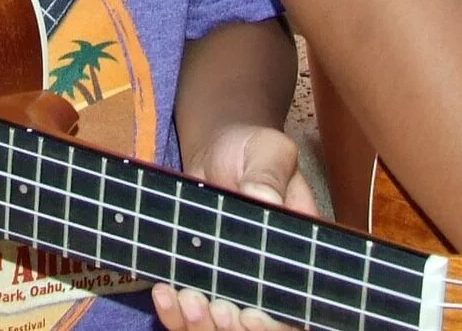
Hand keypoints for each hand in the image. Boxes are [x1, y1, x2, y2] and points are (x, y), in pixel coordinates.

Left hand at [152, 125, 317, 330]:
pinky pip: (190, 312)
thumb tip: (265, 199)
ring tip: (188, 300)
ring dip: (202, 325)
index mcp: (297, 254)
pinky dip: (175, 314)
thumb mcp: (267, 151)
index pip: (296, 305)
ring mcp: (233, 282)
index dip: (276, 323)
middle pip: (259, 326)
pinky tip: (164, 294)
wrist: (216, 148)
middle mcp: (269, 278)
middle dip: (236, 329)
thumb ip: (269, 174)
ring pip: (222, 327)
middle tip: (217, 310)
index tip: (251, 314)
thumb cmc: (251, 148)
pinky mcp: (202, 278)